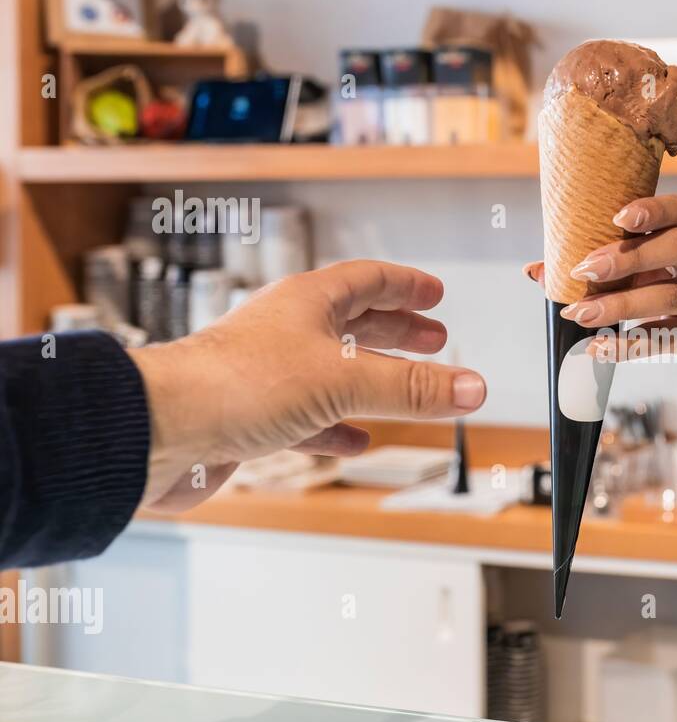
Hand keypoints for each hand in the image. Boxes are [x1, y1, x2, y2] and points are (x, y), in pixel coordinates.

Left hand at [128, 260, 486, 511]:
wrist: (159, 430)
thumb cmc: (234, 384)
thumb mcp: (344, 380)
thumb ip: (412, 388)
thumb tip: (472, 386)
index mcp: (306, 303)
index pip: (367, 280)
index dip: (406, 286)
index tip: (435, 293)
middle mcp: (285, 332)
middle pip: (352, 322)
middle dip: (395, 331)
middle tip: (431, 339)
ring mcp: (267, 376)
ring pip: (333, 372)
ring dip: (373, 381)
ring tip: (404, 391)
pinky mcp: (251, 418)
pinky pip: (308, 418)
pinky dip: (338, 427)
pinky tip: (354, 440)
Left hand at [523, 194, 676, 383]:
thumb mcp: (655, 272)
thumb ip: (606, 267)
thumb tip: (535, 270)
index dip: (651, 211)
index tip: (616, 217)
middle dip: (629, 258)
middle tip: (584, 270)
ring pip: (669, 296)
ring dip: (619, 305)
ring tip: (580, 314)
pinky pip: (665, 339)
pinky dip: (627, 345)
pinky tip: (598, 347)